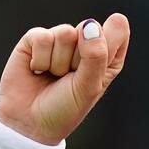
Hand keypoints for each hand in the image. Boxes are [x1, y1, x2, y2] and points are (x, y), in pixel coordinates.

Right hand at [0, 14, 129, 144]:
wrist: (29, 122)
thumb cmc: (65, 108)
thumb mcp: (88, 88)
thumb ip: (96, 56)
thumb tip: (89, 25)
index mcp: (107, 58)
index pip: (118, 31)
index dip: (106, 47)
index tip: (94, 70)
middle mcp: (84, 45)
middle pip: (90, 29)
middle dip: (80, 58)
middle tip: (70, 78)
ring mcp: (60, 41)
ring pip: (65, 33)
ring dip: (58, 62)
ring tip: (53, 76)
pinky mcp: (36, 39)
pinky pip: (42, 36)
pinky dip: (40, 58)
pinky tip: (37, 70)